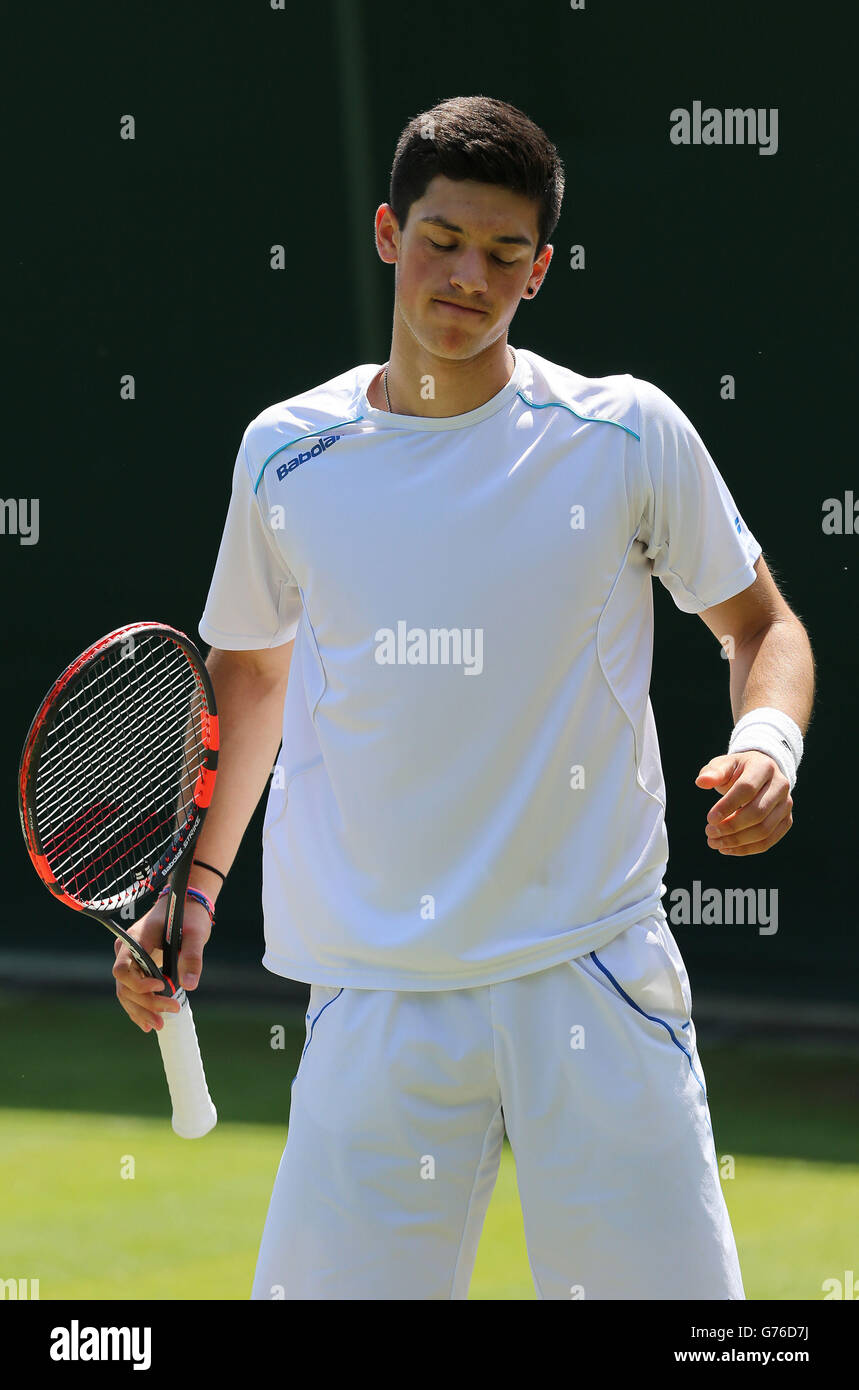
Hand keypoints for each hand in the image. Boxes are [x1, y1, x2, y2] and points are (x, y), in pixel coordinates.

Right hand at [112, 896, 212, 1032]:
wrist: (185, 904)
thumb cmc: (188, 915)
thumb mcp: (195, 933)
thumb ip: (191, 957)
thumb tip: (189, 985)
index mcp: (135, 939)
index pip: (123, 968)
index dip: (139, 984)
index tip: (162, 987)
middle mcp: (126, 951)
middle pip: (125, 985)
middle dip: (145, 1003)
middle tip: (169, 1013)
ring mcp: (130, 960)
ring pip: (126, 992)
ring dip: (141, 1010)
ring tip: (159, 1025)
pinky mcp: (138, 968)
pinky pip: (132, 991)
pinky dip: (139, 1007)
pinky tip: (148, 1023)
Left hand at [695, 750, 793, 855]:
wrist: (760, 774)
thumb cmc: (737, 770)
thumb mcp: (724, 765)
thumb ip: (713, 772)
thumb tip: (701, 782)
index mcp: (764, 767)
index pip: (747, 788)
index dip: (728, 806)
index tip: (710, 819)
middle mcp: (781, 785)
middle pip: (757, 812)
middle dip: (731, 826)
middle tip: (709, 832)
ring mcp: (786, 805)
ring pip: (764, 830)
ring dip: (737, 841)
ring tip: (715, 842)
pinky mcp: (786, 821)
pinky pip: (768, 841)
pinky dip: (746, 849)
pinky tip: (727, 849)